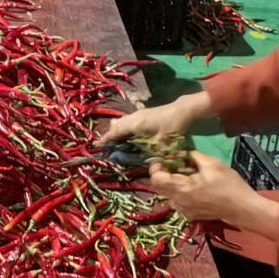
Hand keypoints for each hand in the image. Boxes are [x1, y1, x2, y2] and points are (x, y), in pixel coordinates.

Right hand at [96, 92, 210, 145]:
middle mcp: (133, 118)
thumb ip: (156, 155)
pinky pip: (127, 120)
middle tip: (103, 145)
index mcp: (135, 124)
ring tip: (112, 139)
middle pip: (116, 126)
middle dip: (109, 134)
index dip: (107, 139)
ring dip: (116, 129)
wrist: (181, 110)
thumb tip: (152, 168)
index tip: (97, 145)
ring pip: (121, 121)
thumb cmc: (172, 125)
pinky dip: (122, 126)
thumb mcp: (164, 143)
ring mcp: (138, 114)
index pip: (116, 132)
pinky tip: (126, 132)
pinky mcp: (143, 113)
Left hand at [149, 151, 278, 234]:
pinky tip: (193, 187)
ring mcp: (185, 210)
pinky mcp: (191, 215)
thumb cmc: (229, 185)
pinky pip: (179, 202)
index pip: (156, 180)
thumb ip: (194, 156)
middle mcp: (179, 202)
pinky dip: (181, 193)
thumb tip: (185, 153)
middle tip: (174, 165)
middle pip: (160, 188)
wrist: (242, 208)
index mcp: (182, 188)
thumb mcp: (212, 164)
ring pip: (169, 195)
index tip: (163, 160)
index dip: (156, 168)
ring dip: (172, 185)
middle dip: (164, 175)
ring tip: (185, 176)